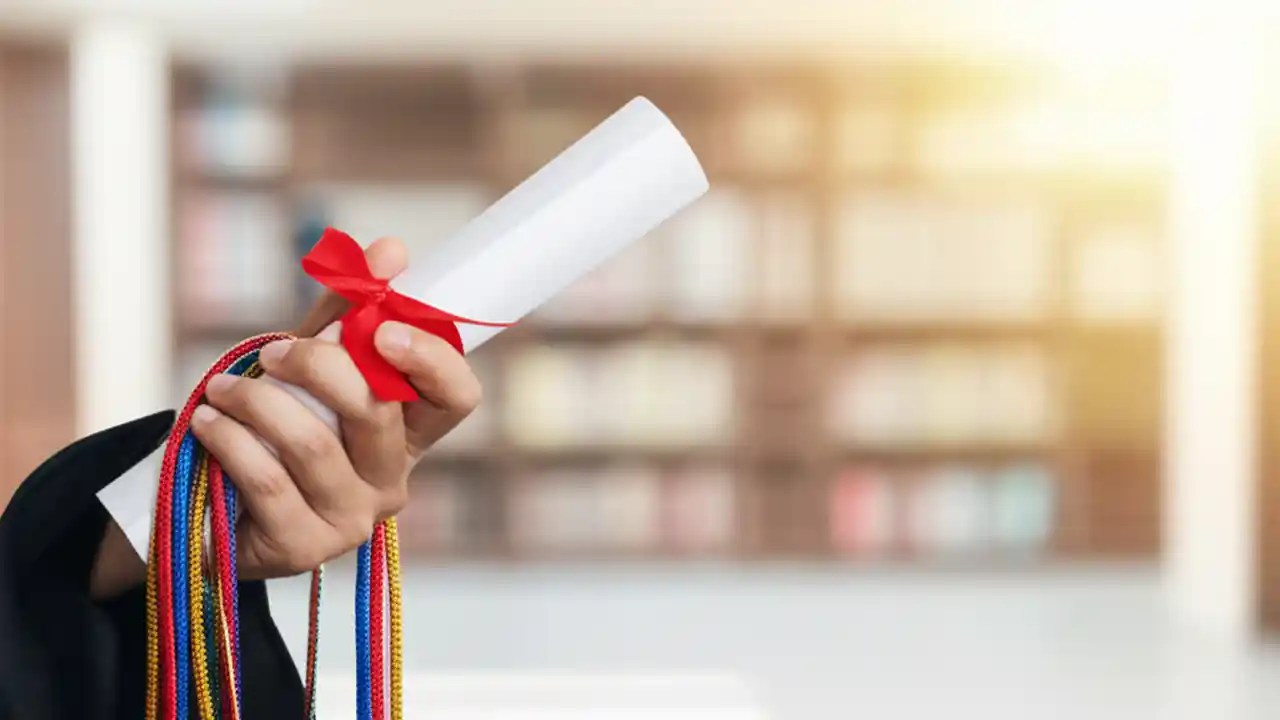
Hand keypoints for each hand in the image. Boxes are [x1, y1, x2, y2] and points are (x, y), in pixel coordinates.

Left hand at [90, 237, 480, 594]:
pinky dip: (231, 442)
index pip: (457, 397)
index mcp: (409, 432)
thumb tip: (392, 249)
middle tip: (274, 351)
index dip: (433, 360)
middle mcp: (392, 479)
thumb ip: (347, 312)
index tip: (383, 329)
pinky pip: (269, 482)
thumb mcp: (310, 363)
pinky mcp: (304, 549)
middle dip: (320, 366)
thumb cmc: (273, 428)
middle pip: (379, 413)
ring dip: (258, 402)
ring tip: (221, 389)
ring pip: (315, 446)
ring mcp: (352, 519)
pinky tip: (207, 424)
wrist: (208, 506)